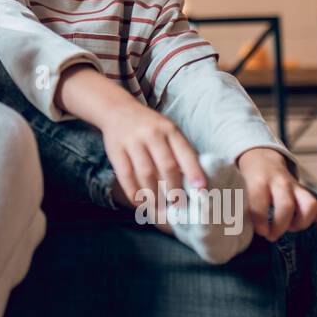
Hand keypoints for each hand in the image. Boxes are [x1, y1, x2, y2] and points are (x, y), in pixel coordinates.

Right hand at [99, 97, 207, 215]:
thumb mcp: (167, 130)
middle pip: (167, 166)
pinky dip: (134, 192)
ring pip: (146, 173)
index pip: (185, 152)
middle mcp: (152, 133)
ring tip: (160, 207)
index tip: (200, 189)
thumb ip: (179, 151)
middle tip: (178, 205)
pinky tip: (140, 202)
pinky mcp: (116, 150)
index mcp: (169, 129)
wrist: (117, 109)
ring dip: (155, 194)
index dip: (194, 171)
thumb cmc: (149, 126)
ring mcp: (132, 141)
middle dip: (174, 189)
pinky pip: (126, 175)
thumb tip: (194, 181)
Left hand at [235, 148, 316, 249]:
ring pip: (309, 204)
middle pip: (286, 205)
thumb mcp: (237, 185)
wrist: (261, 159)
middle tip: (270, 235)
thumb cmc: (246, 179)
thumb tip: (224, 224)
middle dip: (280, 225)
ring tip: (290, 230)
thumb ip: (233, 201)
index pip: (261, 200)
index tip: (259, 230)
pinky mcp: (306, 196)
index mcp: (259, 180)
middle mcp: (280, 183)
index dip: (260, 218)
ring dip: (301, 223)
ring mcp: (296, 188)